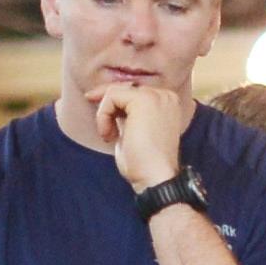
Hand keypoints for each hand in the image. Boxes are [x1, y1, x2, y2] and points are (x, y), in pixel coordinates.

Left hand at [99, 70, 191, 193]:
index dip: (113, 100)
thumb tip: (110, 103)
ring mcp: (156, 95)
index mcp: (167, 103)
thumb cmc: (144, 163)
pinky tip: (109, 135)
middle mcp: (165, 95)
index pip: (133, 91)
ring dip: (104, 114)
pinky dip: (103, 116)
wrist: (155, 177)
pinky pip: (111, 97)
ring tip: (109, 136)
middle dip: (105, 103)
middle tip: (99, 123)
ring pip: (115, 91)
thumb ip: (127, 114)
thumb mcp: (134, 131)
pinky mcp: (143, 99)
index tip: (101, 114)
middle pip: (124, 87)